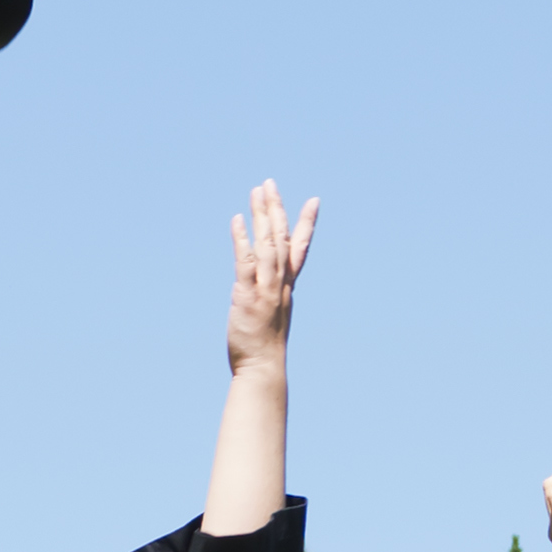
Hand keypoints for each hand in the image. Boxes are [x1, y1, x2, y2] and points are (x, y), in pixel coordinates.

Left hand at [224, 179, 319, 368]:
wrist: (263, 367)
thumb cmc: (265, 344)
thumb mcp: (273, 314)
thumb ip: (270, 294)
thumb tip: (263, 284)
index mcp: (287, 285)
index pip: (300, 248)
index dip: (307, 223)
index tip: (315, 200)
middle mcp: (280, 282)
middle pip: (282, 237)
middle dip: (276, 208)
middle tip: (270, 183)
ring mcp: (265, 287)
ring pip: (267, 243)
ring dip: (262, 215)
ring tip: (257, 190)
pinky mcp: (248, 296)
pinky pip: (246, 262)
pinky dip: (242, 239)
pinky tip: (237, 220)